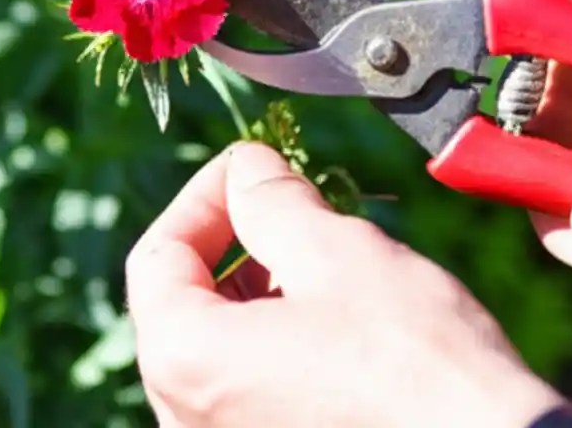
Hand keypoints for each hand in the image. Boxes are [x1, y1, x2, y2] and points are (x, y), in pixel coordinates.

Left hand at [126, 142, 566, 427]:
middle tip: (294, 211)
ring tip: (327, 267)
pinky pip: (250, 393)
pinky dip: (279, 348)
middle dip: (234, 246)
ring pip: (220, 352)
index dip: (202, 196)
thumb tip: (246, 171)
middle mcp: (186, 417)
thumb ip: (270, 201)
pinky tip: (342, 328)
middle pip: (183, 307)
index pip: (156, 256)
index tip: (252, 168)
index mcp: (183, 360)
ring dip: (260, 295)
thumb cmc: (415, 362)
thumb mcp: (336, 253)